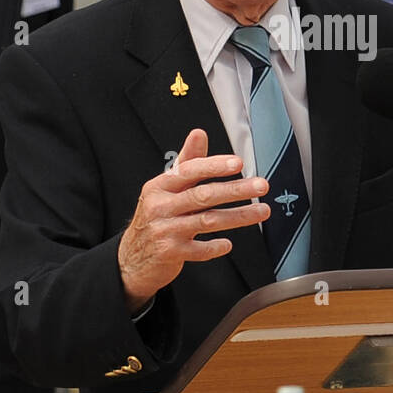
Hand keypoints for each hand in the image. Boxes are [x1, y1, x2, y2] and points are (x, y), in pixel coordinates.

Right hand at [118, 128, 269, 311]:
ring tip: (261, 212)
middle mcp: (160, 206)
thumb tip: (199, 133)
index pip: (190, 171)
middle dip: (236, 190)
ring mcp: (164, 230)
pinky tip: (228, 243)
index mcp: (160, 186)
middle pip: (203, 195)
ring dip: (238, 216)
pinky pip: (198, 250)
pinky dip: (214, 247)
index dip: (214, 166)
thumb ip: (186, 162)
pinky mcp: (169, 253)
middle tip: (260, 186)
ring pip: (207, 221)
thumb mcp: (165, 188)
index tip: (238, 163)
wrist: (131, 258)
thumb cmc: (156, 217)